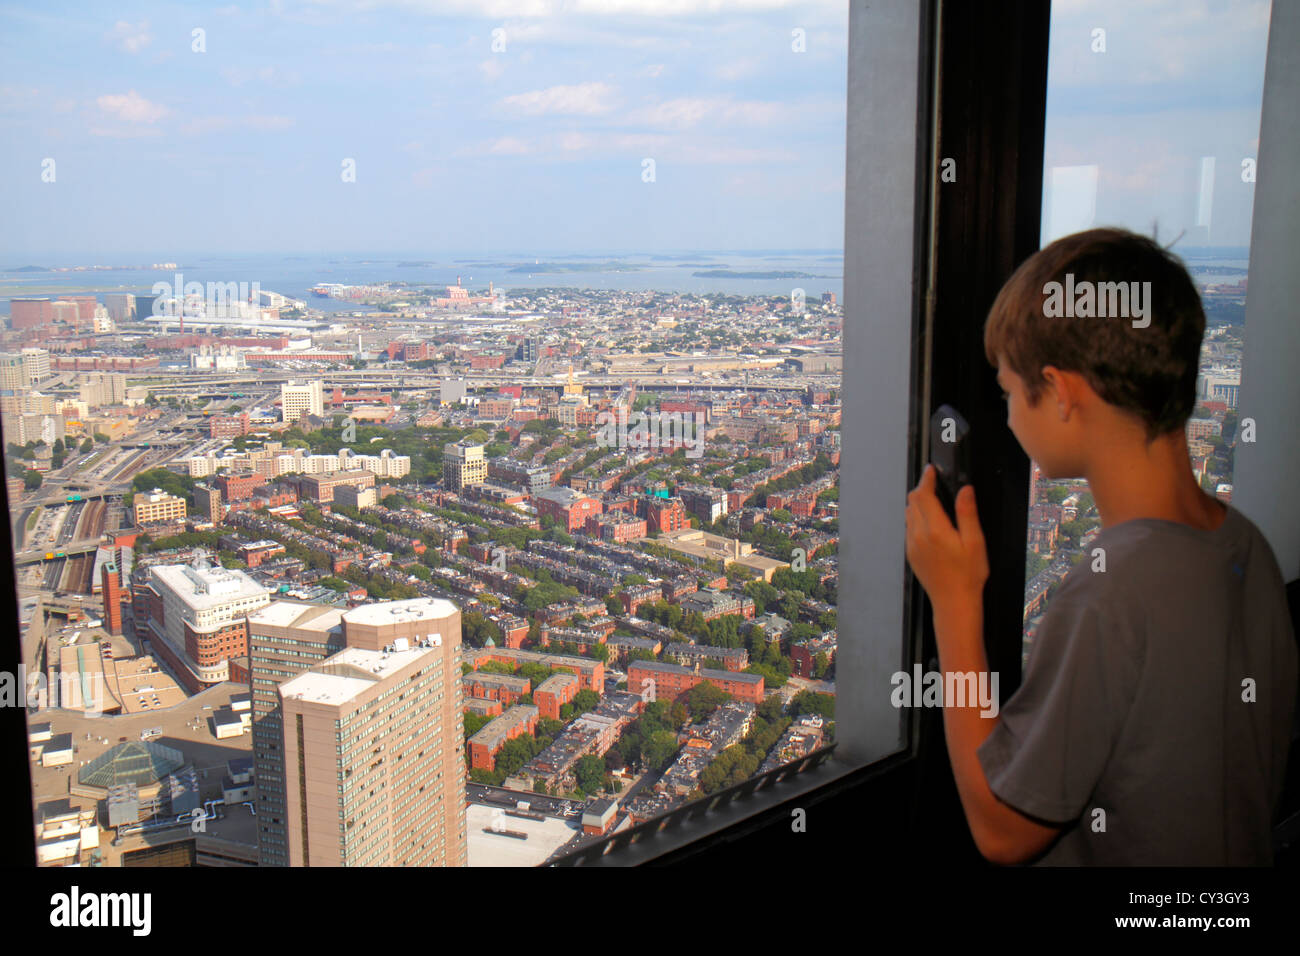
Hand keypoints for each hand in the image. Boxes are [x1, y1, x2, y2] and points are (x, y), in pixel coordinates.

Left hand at [905, 464, 988, 612]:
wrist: (954, 601)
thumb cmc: (968, 575)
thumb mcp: (975, 542)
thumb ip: (967, 513)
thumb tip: (965, 490)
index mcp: (935, 530)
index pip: (924, 495)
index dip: (927, 479)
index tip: (931, 470)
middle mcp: (919, 536)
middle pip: (912, 502)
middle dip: (922, 489)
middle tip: (934, 483)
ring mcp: (912, 545)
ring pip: (909, 514)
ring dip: (918, 503)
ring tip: (933, 500)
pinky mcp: (911, 554)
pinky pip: (909, 528)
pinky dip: (916, 518)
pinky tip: (930, 522)